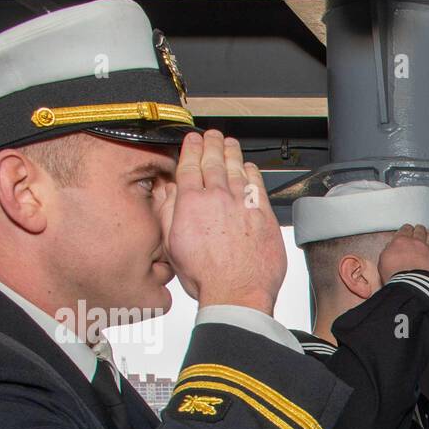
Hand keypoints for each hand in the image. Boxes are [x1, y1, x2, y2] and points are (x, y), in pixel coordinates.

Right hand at [155, 130, 286, 313]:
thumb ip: (167, 213)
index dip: (191, 149)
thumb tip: (164, 191)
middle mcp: (219, 198)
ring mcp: (243, 205)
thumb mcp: (172, 246)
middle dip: (212, 144)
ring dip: (232, 153)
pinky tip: (250, 168)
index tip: (192, 140)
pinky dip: (253, 173)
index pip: (190, 166)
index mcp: (192, 203)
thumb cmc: (206, 277)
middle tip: (212, 135)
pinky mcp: (264, 216)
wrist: (237, 293)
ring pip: (237, 169)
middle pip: (215, 162)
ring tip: (230, 144)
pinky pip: (258, 185)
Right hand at [378, 224, 428, 283]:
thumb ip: (388, 251)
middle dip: (419, 230)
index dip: (406, 229)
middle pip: (420, 231)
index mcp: (401, 241)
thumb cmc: (396, 277)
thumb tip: (390, 247)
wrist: (413, 288)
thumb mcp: (383, 262)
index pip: (405, 230)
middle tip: (419, 230)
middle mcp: (416, 243)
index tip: (407, 230)